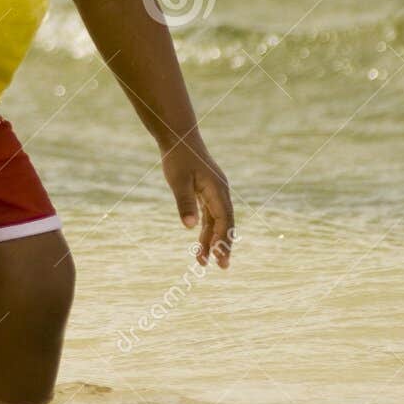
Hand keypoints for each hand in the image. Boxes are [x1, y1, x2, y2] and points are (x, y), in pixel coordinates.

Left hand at [159, 134, 234, 268]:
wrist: (178, 137)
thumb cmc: (178, 157)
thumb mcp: (178, 181)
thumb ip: (184, 203)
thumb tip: (189, 226)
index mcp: (217, 190)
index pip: (224, 221)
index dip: (223, 240)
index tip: (220, 258)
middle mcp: (220, 192)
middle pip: (225, 223)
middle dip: (223, 245)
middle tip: (222, 267)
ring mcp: (214, 191)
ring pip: (217, 221)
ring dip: (212, 240)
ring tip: (204, 262)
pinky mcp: (207, 190)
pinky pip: (210, 214)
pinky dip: (206, 229)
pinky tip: (201, 242)